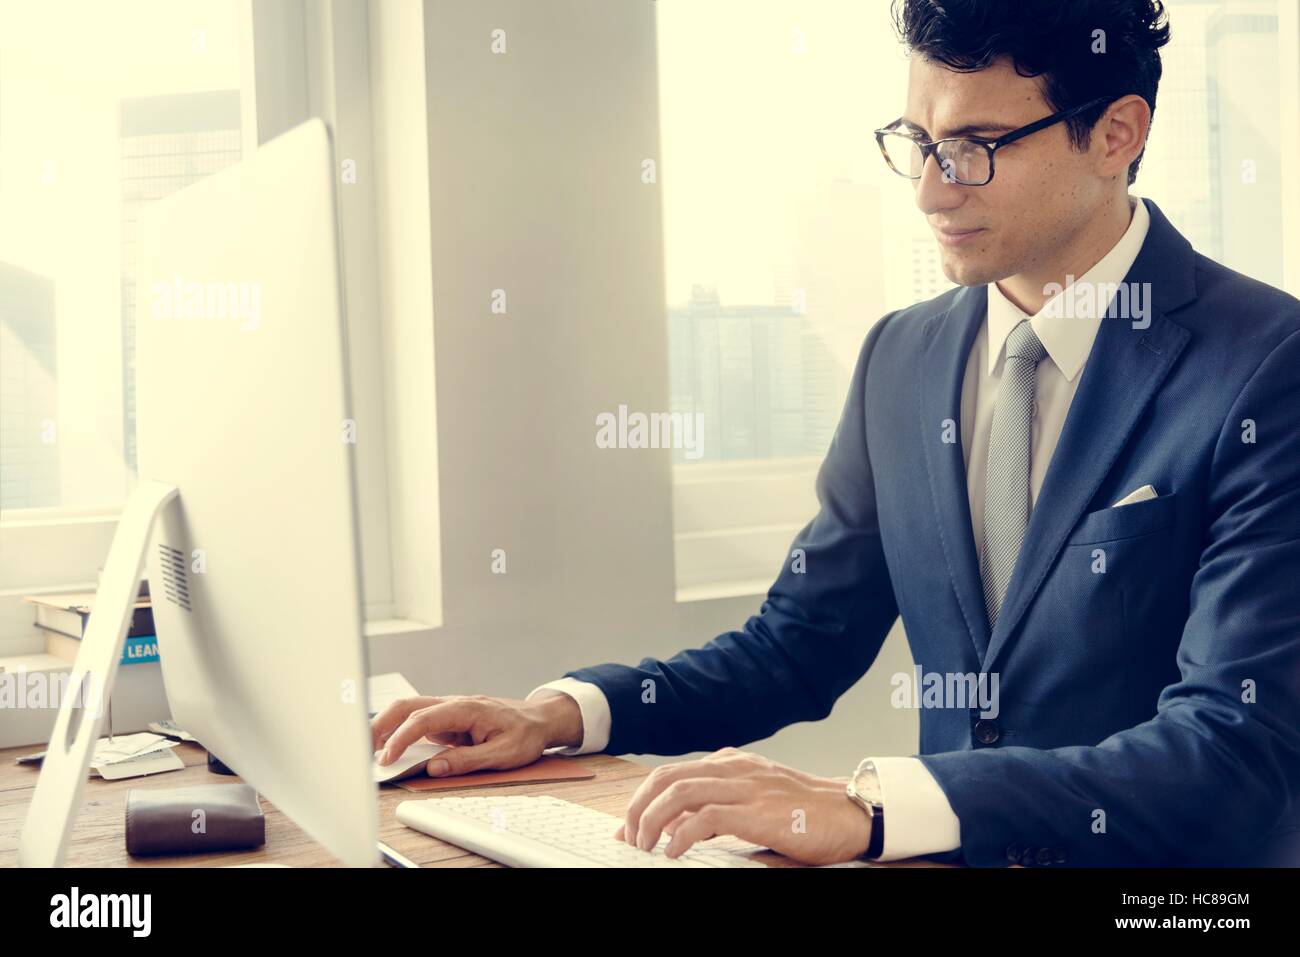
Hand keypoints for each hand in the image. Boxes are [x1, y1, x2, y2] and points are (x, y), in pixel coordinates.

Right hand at [371, 691, 581, 776]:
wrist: (540, 719)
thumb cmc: (525, 734)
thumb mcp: (502, 754)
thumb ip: (467, 760)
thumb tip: (435, 767)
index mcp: (466, 709)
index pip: (424, 718)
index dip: (402, 738)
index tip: (387, 757)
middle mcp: (454, 703)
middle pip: (408, 705)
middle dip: (382, 723)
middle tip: (362, 747)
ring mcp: (450, 709)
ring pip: (410, 708)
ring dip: (387, 724)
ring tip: (369, 748)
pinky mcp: (449, 718)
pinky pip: (419, 720)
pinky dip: (400, 730)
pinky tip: (390, 745)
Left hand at [614, 747, 871, 864]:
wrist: (851, 812)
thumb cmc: (807, 811)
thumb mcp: (758, 798)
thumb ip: (722, 803)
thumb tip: (680, 827)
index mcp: (732, 762)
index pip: (673, 772)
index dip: (643, 798)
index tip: (628, 825)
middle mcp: (734, 768)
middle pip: (667, 777)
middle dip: (638, 807)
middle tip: (629, 837)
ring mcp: (745, 786)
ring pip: (679, 792)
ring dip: (652, 820)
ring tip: (644, 846)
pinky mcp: (756, 810)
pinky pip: (705, 817)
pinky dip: (681, 834)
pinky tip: (674, 851)